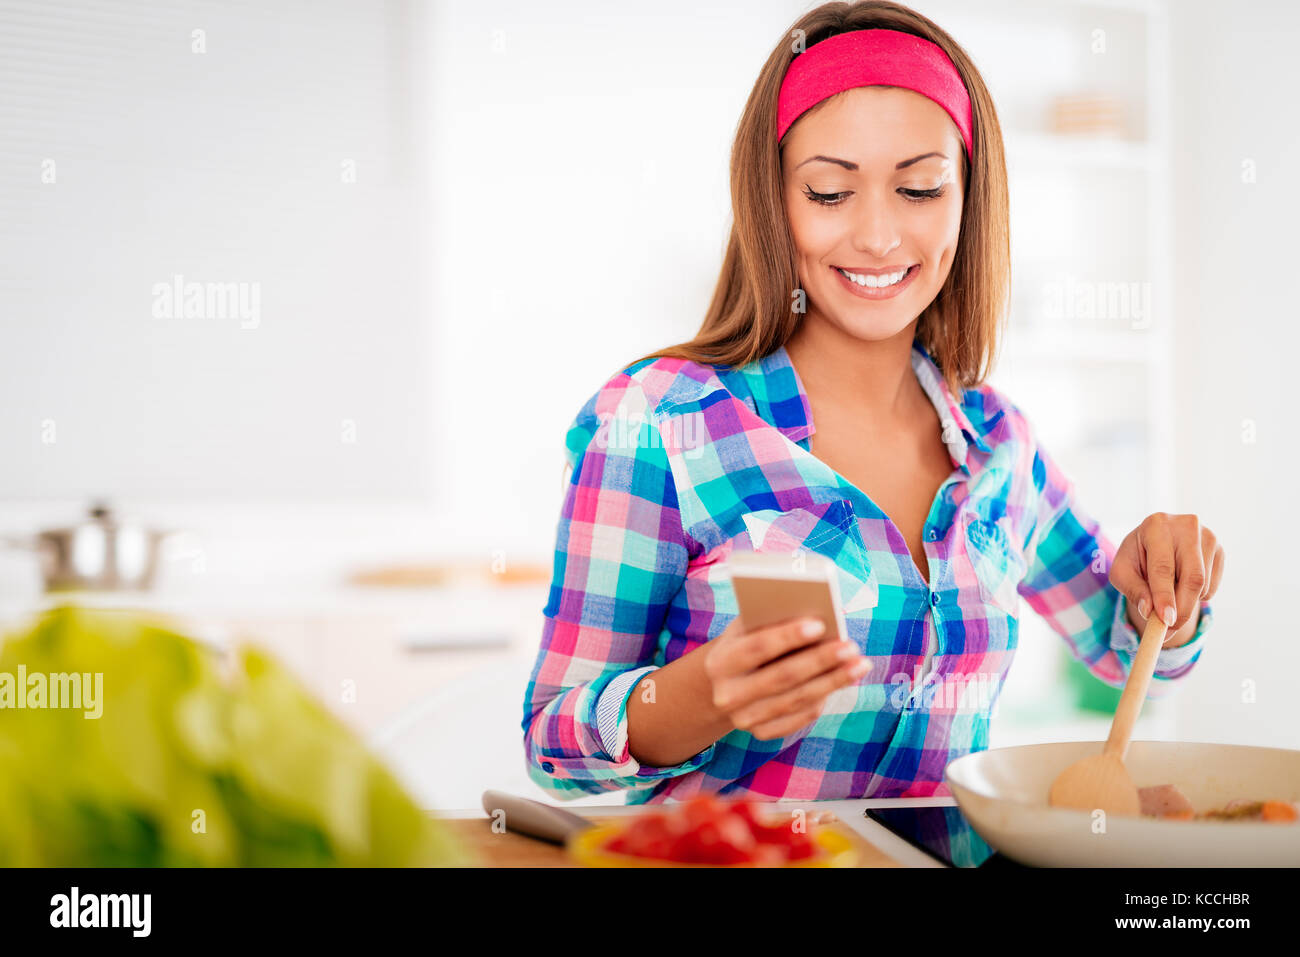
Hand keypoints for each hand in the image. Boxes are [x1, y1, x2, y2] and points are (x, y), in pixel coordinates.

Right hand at [703, 617, 870, 739]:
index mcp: (720, 663)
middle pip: (782, 677)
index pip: (757, 647)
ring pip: (796, 699)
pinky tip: (843, 681)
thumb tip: (816, 618)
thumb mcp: (745, 629)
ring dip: (832, 681)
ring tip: (860, 664)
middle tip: (851, 646)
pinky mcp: (761, 734)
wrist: (721, 685)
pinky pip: (800, 717)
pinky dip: (823, 698)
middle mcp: (728, 695)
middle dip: (820, 661)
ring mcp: (744, 719)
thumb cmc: (743, 644)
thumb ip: (770, 622)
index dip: (788, 636)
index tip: (820, 625)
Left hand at [1110, 512, 1223, 645]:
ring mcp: (1207, 536)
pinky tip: (1181, 583)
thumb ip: (1133, 590)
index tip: (1166, 620)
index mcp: (1156, 525)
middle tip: (1169, 629)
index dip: (1165, 596)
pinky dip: (1196, 595)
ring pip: (1204, 585)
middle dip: (1182, 609)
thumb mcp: (1123, 571)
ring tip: (1166, 593)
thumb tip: (1149, 611)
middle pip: (1192, 578)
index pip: (1163, 567)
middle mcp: (1186, 526)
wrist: (1155, 543)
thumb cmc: (1136, 558)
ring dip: (1186, 601)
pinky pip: (1212, 585)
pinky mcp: (1219, 549)